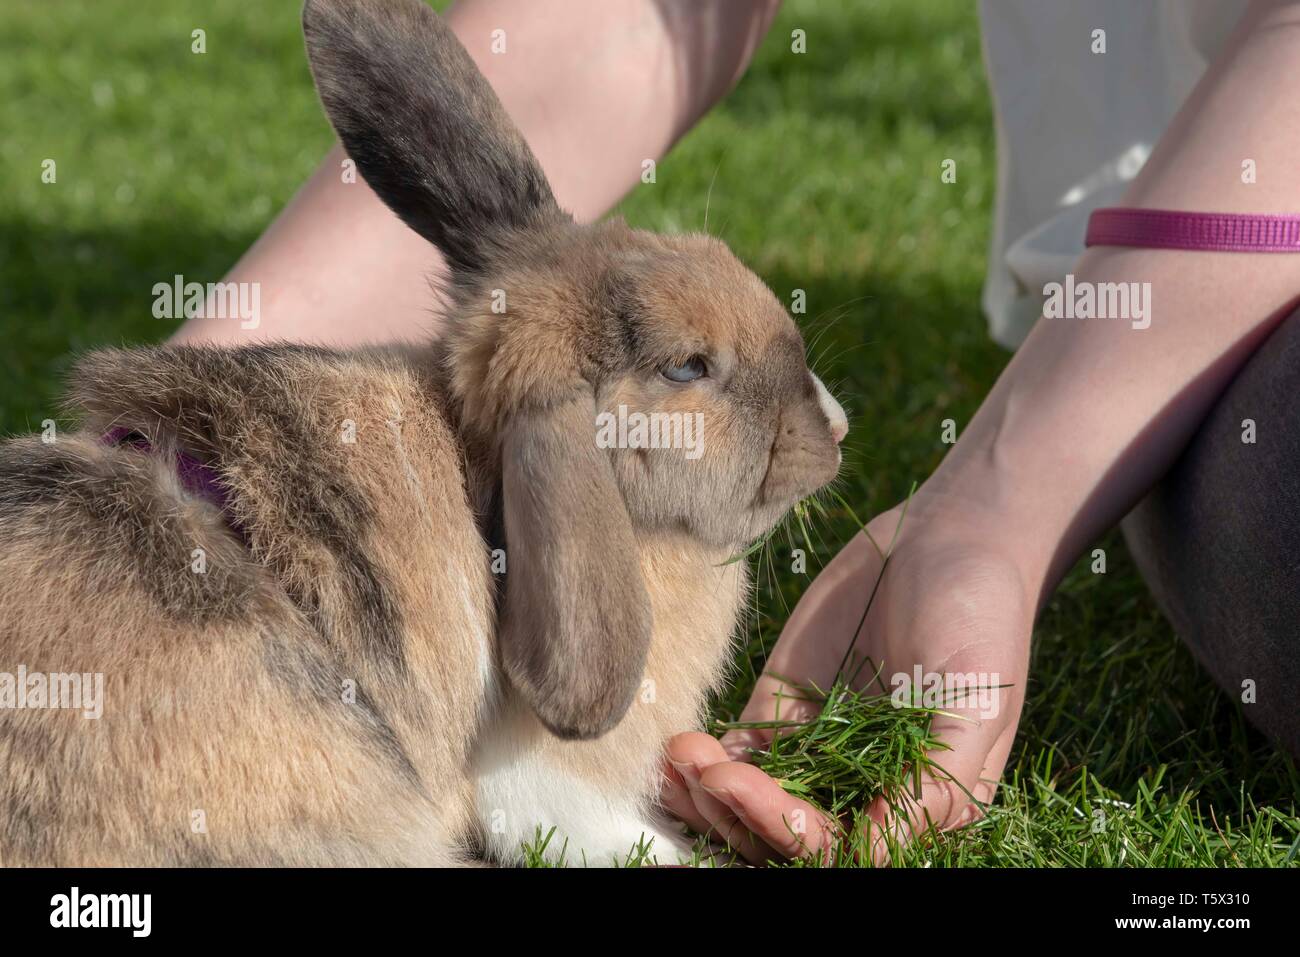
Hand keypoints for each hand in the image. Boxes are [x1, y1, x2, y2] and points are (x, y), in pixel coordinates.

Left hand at [662, 491, 1033, 863]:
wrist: (944, 537)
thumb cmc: (981, 622)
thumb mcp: (975, 705)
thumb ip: (931, 784)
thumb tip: (870, 851)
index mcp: (912, 803)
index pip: (839, 846)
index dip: (790, 830)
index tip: (749, 786)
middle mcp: (859, 788)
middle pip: (782, 836)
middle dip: (738, 813)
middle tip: (706, 772)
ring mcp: (815, 748)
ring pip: (749, 802)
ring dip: (708, 795)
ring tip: (678, 758)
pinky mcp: (781, 707)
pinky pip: (735, 751)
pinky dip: (701, 759)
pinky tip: (676, 743)